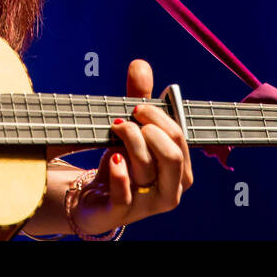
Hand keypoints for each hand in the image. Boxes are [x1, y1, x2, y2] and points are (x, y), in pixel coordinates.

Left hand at [72, 59, 193, 234]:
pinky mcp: (121, 213)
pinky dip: (118, 170)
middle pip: (171, 155)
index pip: (180, 137)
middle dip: (148, 129)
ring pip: (146, 168)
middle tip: (126, 119)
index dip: (158, 117)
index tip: (138, 107)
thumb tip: (140, 64)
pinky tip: (111, 157)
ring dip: (127, 140)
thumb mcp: (133, 131)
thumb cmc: (122, 162)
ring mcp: (147, 205)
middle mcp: (171, 190)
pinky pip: (125, 191)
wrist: (96, 199)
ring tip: (114, 130)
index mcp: (181, 170)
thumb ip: (139, 98)